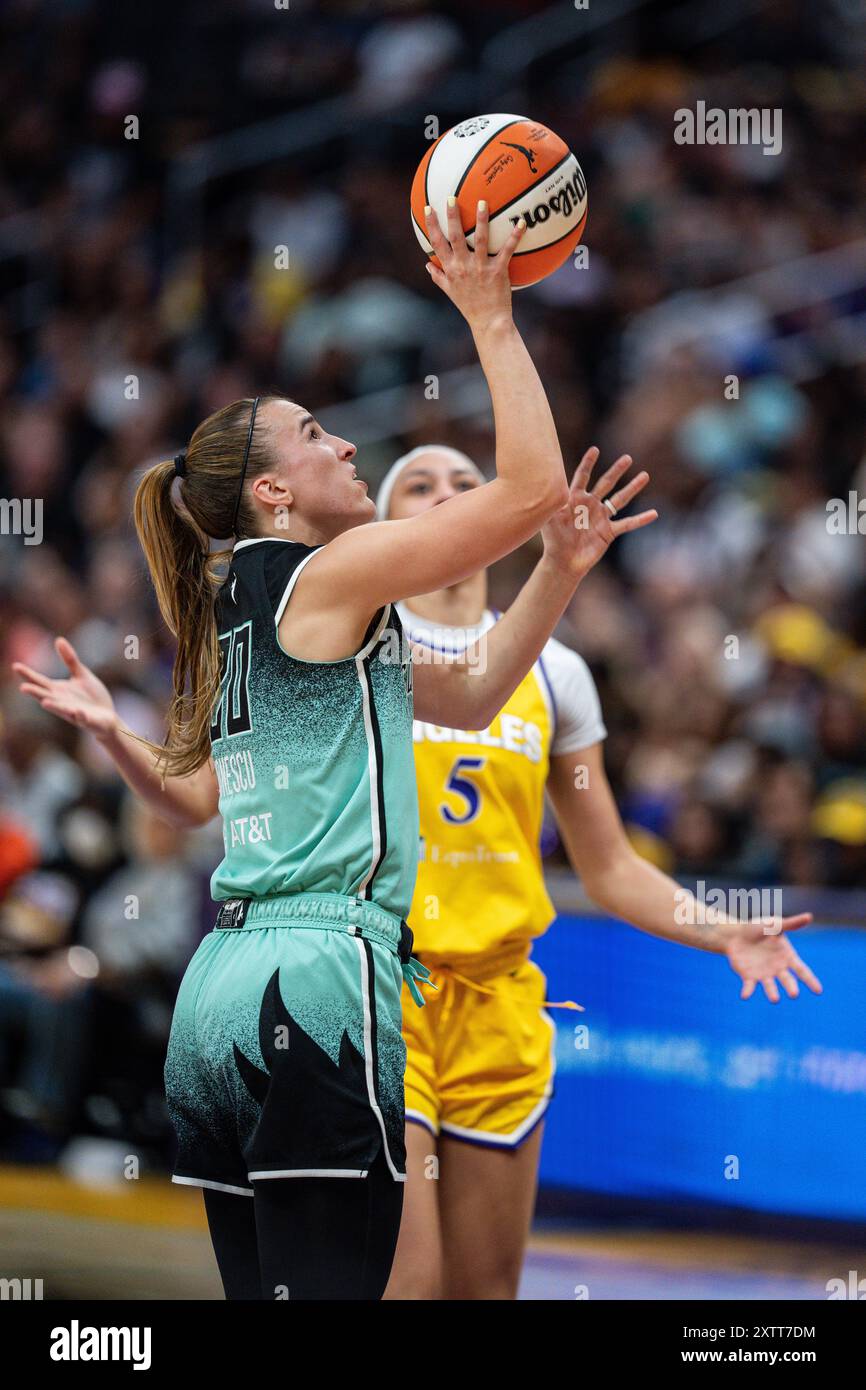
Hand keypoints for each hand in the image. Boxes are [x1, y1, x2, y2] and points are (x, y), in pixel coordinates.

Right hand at [12, 637, 119, 740]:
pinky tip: (78, 711)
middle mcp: (62, 703)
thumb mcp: (81, 675)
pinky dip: (79, 715)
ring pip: (61, 710)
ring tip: (44, 702)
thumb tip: (58, 639)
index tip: (16, 666)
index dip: (28, 674)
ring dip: (53, 707)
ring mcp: (74, 713)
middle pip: (46, 696)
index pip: (40, 682)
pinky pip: (82, 719)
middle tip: (23, 687)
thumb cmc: (92, 696)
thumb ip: (70, 660)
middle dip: (35, 692)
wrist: (108, 716)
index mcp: (58, 691)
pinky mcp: (88, 720)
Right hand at [424, 198, 523, 330]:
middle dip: (452, 216)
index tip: (427, 208)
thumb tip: (427, 264)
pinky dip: (514, 236)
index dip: (431, 225)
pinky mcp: (498, 271)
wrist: (488, 322)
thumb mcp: (450, 292)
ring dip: (481, 221)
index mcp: (451, 269)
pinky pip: (507, 250)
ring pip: (480, 240)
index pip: (437, 244)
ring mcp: (481, 268)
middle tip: (451, 197)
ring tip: (482, 202)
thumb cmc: (469, 306)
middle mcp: (463, 267)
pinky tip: (521, 222)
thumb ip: (438, 277)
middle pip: (455, 237)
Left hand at [541, 446, 657, 580]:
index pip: (582, 477)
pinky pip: (627, 524)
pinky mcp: (609, 532)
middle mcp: (590, 505)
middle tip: (627, 458)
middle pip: (606, 483)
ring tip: (645, 476)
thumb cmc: (553, 539)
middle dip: (616, 470)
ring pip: (619, 499)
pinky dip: (640, 520)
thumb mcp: (550, 519)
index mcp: (575, 499)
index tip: (595, 450)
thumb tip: (551, 487)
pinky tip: (653, 513)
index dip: (588, 463)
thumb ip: (552, 502)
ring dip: (632, 488)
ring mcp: (601, 517)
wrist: (563, 561)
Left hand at [724, 914, 821, 1002]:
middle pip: (787, 980)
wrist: (736, 934)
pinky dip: (748, 991)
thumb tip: (810, 916)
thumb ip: (791, 924)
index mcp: (787, 957)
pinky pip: (749, 986)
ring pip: (770, 986)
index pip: (802, 971)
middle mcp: (778, 969)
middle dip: (791, 987)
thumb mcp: (775, 925)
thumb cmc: (759, 928)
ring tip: (775, 999)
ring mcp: (764, 974)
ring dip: (772, 993)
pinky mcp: (748, 977)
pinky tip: (745, 995)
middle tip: (794, 994)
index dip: (811, 981)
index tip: (819, 991)